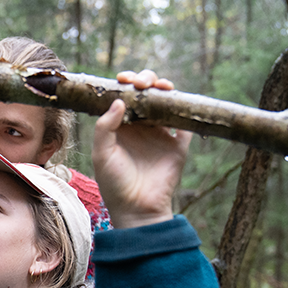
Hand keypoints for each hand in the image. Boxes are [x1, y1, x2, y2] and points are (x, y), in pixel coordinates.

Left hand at [92, 69, 189, 228]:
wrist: (136, 208)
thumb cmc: (114, 183)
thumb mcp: (102, 154)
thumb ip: (105, 127)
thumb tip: (119, 101)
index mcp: (121, 125)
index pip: (124, 96)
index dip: (125, 83)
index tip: (124, 79)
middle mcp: (141, 126)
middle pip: (146, 94)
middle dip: (145, 80)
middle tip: (141, 84)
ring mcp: (161, 134)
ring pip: (166, 102)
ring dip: (164, 89)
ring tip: (159, 88)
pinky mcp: (178, 145)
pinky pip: (186, 122)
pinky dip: (185, 109)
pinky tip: (177, 102)